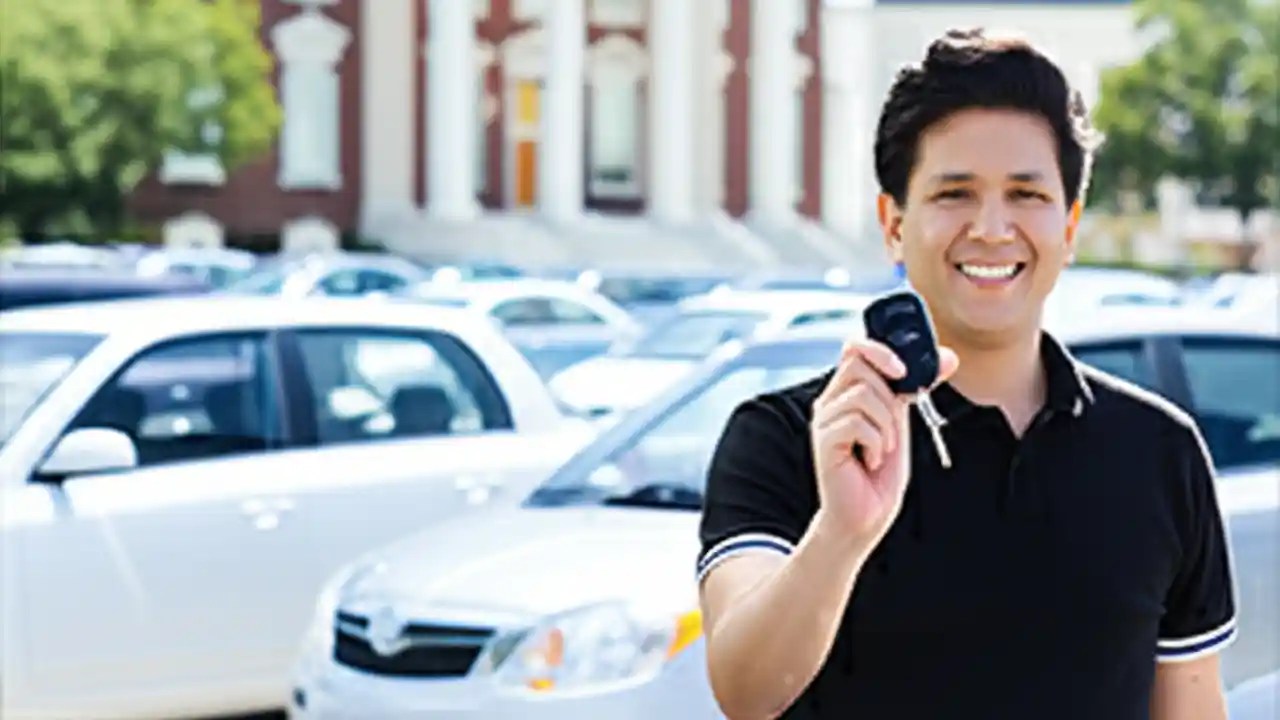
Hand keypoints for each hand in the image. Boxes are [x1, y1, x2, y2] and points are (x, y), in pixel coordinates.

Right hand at [809, 339, 958, 556]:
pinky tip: (872, 460)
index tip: (904, 371)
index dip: (880, 350)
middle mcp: (830, 402)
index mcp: (846, 392)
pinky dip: (877, 442)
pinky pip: (858, 422)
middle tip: (892, 430)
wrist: (866, 515)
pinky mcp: (825, 441)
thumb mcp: (901, 419)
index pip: (854, 348)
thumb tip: (948, 355)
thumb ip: (914, 386)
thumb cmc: (880, 472)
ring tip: (882, 448)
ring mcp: (824, 421)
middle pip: (859, 365)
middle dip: (890, 396)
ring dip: (887, 424)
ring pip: (863, 393)